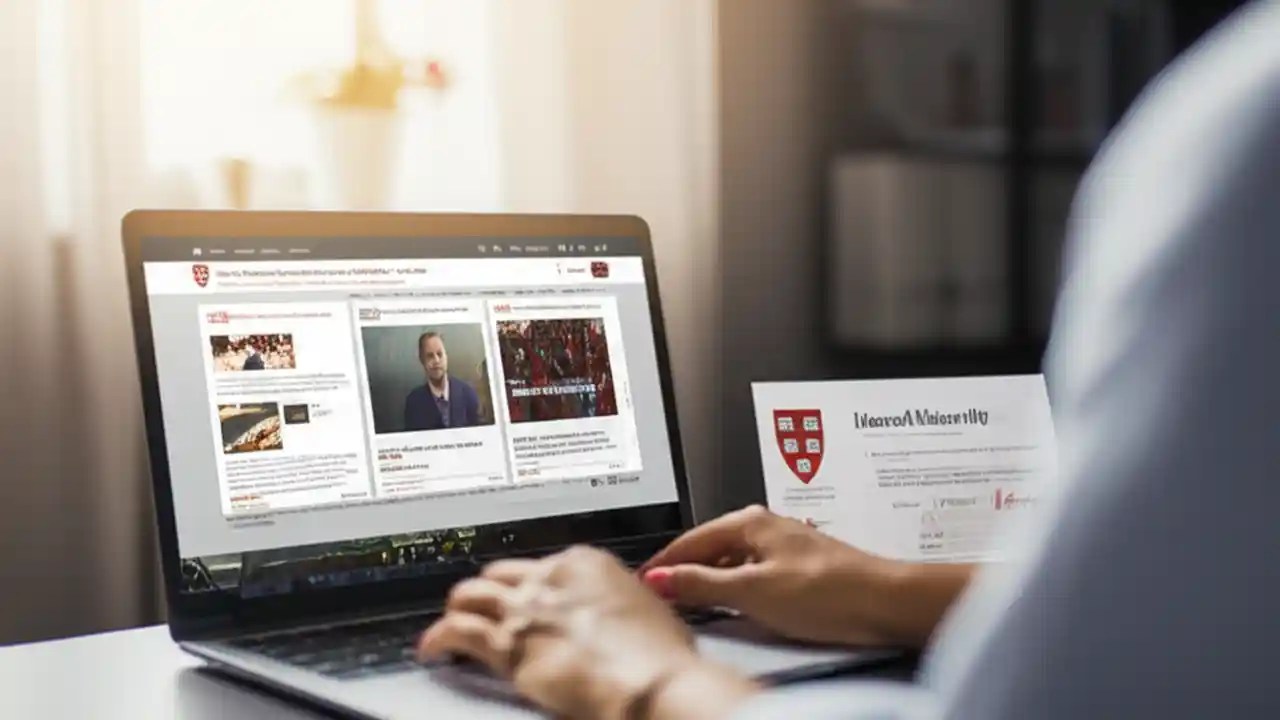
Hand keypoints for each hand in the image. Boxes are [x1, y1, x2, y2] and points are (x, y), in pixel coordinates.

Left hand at [418, 546, 757, 719]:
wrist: (648, 682)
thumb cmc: (659, 656)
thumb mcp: (650, 611)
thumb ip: (622, 604)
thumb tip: (621, 614)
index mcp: (588, 562)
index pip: (544, 564)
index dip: (532, 582)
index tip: (530, 595)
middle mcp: (551, 577)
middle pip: (503, 573)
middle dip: (493, 590)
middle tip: (486, 606)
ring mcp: (524, 608)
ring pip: (472, 595)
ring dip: (459, 608)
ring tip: (451, 621)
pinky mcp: (506, 645)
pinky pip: (457, 632)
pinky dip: (438, 637)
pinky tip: (432, 647)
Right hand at [641, 506, 971, 646]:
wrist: (886, 603)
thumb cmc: (829, 591)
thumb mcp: (752, 591)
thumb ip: (702, 584)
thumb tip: (663, 578)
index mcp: (750, 523)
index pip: (690, 540)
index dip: (663, 563)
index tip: (643, 582)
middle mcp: (766, 528)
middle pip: (710, 548)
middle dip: (683, 570)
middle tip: (659, 595)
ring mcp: (784, 547)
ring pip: (732, 561)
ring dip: (709, 580)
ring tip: (689, 603)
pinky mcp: (799, 568)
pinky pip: (752, 574)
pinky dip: (734, 588)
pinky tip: (733, 606)